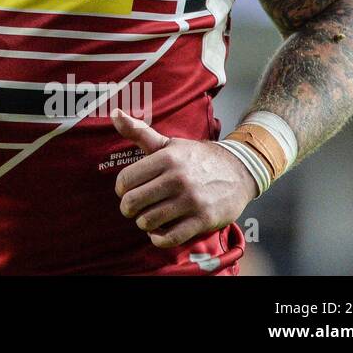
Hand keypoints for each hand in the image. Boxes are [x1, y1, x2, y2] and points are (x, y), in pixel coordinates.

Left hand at [111, 108, 257, 249]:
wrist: (238, 169)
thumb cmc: (196, 157)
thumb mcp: (168, 143)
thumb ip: (139, 132)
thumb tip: (114, 113)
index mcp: (166, 158)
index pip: (126, 179)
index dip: (121, 189)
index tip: (126, 191)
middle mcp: (177, 178)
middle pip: (134, 202)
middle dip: (128, 208)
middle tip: (133, 208)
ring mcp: (191, 200)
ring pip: (149, 221)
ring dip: (143, 223)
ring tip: (148, 218)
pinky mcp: (204, 219)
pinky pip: (171, 237)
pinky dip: (159, 239)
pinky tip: (158, 233)